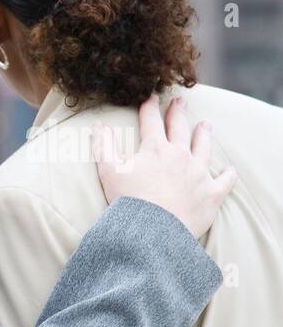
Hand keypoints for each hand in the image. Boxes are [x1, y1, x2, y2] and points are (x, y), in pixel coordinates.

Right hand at [92, 94, 235, 238]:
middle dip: (178, 113)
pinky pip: (224, 180)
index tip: (151, 96)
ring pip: (204, 148)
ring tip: (205, 125)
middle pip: (180, 128)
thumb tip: (98, 125)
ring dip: (204, 135)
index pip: (152, 121)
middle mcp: (180, 155)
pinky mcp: (211, 193)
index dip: (150, 107)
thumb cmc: (128, 201)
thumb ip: (103, 146)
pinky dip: (226, 174)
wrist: (152, 230)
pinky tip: (228, 170)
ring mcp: (198, 173)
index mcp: (155, 149)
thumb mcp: (108, 171)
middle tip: (180, 101)